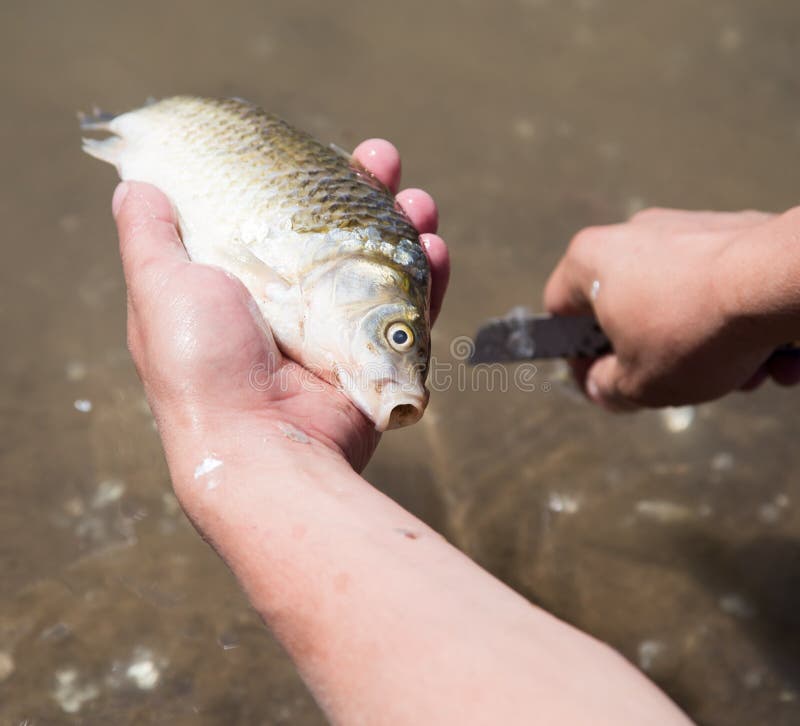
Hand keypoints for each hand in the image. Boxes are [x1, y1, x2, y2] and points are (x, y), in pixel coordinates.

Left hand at [113, 139, 448, 470]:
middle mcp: (289, 308)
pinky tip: (437, 248)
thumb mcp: (160, 290)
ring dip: (405, 227)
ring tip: (420, 200)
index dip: (300, 181)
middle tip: (384, 158)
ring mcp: (334, 334)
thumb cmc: (201, 370)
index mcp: (239, 287)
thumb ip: (150, 238)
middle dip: (365, 192)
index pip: (277, 220)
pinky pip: (410, 312)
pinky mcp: (372, 360)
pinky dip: (429, 279)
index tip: (319, 150)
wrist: (259, 450)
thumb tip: (136, 183)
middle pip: (337, 236)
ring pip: (381, 267)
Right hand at [544, 208, 799, 409]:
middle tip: (676, 383)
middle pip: (626, 310)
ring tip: (739, 375)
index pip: (559, 313)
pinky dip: (734, 322)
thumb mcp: (638, 383)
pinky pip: (717, 287)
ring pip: (677, 303)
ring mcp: (682, 227)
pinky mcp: (729, 230)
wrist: (783, 282)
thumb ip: (607, 389)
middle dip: (654, 355)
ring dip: (701, 345)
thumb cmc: (695, 329)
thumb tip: (603, 386)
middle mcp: (631, 234)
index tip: (603, 383)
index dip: (576, 357)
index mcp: (591, 260)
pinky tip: (766, 354)